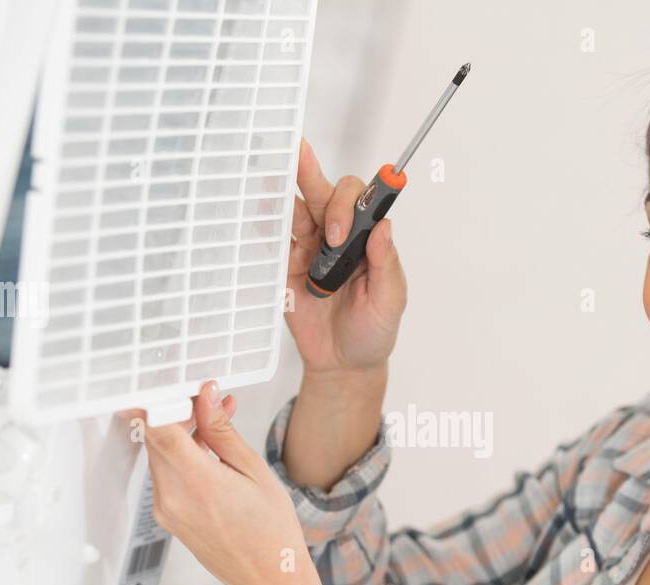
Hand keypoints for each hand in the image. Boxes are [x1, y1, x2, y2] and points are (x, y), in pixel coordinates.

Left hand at [119, 383, 321, 584]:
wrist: (270, 581)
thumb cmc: (273, 534)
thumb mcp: (255, 472)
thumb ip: (223, 431)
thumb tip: (205, 397)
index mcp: (197, 483)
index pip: (157, 426)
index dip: (162, 398)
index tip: (179, 384)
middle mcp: (173, 498)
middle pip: (156, 437)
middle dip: (179, 412)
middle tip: (212, 402)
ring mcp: (166, 510)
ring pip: (159, 454)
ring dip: (182, 434)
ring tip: (221, 428)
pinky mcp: (167, 517)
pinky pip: (166, 475)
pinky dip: (183, 457)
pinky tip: (212, 454)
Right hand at [286, 139, 406, 376]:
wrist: (342, 365)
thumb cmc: (372, 333)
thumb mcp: (390, 302)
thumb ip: (386, 265)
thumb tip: (384, 228)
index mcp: (366, 241)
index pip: (359, 204)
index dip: (349, 204)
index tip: (342, 226)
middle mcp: (338, 237)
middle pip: (324, 196)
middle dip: (311, 174)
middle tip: (298, 155)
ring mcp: (310, 250)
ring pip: (296, 211)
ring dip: (286, 193)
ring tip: (272, 177)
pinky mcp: (287, 267)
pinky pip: (274, 240)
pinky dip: (266, 223)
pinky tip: (259, 210)